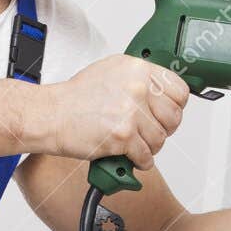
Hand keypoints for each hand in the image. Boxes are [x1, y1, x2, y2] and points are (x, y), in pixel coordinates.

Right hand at [44, 54, 189, 167]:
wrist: (52, 115)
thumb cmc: (75, 97)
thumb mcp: (111, 72)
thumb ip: (138, 80)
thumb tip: (160, 94)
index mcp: (137, 69)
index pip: (179, 89)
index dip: (176, 105)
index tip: (168, 112)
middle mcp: (137, 88)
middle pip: (173, 116)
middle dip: (164, 129)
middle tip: (151, 131)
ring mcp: (131, 112)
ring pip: (160, 139)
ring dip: (149, 147)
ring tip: (135, 144)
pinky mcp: (123, 136)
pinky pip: (146, 156)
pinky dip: (140, 161)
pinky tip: (130, 156)